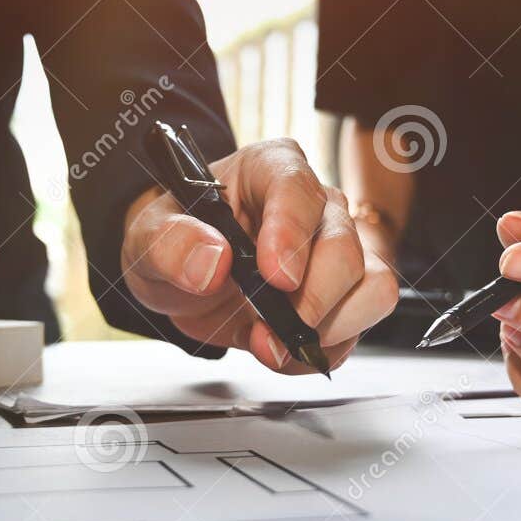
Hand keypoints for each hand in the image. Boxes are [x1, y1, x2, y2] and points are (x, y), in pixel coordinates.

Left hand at [121, 138, 397, 371]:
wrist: (184, 280)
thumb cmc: (177, 242)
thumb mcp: (148, 239)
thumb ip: (170, 243)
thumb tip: (211, 261)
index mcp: (268, 169)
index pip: (296, 187)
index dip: (291, 232)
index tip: (275, 277)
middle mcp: (315, 205)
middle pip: (344, 245)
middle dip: (312, 299)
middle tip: (268, 331)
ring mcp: (337, 249)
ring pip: (372, 286)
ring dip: (329, 328)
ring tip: (274, 344)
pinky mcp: (345, 295)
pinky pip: (360, 326)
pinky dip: (323, 350)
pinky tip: (281, 350)